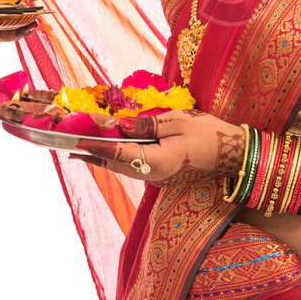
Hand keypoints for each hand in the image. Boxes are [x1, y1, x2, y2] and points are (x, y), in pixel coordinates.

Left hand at [72, 111, 246, 187]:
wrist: (234, 155)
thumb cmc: (210, 134)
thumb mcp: (178, 122)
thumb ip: (147, 125)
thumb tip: (120, 125)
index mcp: (158, 161)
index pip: (118, 153)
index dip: (95, 144)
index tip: (74, 139)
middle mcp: (153, 175)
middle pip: (114, 164)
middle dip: (91, 153)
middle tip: (66, 143)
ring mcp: (157, 177)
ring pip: (121, 167)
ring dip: (100, 156)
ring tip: (79, 147)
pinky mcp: (161, 174)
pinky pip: (132, 167)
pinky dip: (116, 158)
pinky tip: (106, 150)